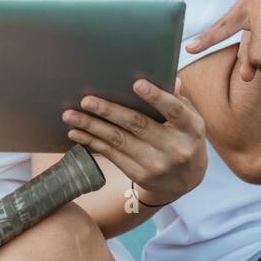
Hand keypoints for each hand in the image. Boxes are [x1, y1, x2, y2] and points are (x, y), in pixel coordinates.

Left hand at [61, 77, 206, 207]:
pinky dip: (91, 142)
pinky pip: (111, 154)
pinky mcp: (140, 175)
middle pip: (138, 125)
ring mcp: (156, 165)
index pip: (174, 110)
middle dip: (109, 111)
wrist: (186, 181)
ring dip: (91, 127)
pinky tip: (76, 132)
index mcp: (191, 129)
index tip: (136, 84)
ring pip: (118, 141)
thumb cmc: (185, 139)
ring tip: (70, 115)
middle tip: (86, 100)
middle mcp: (175, 148)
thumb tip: (170, 80)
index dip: (156, 97)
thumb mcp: (190, 120)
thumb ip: (178, 100)